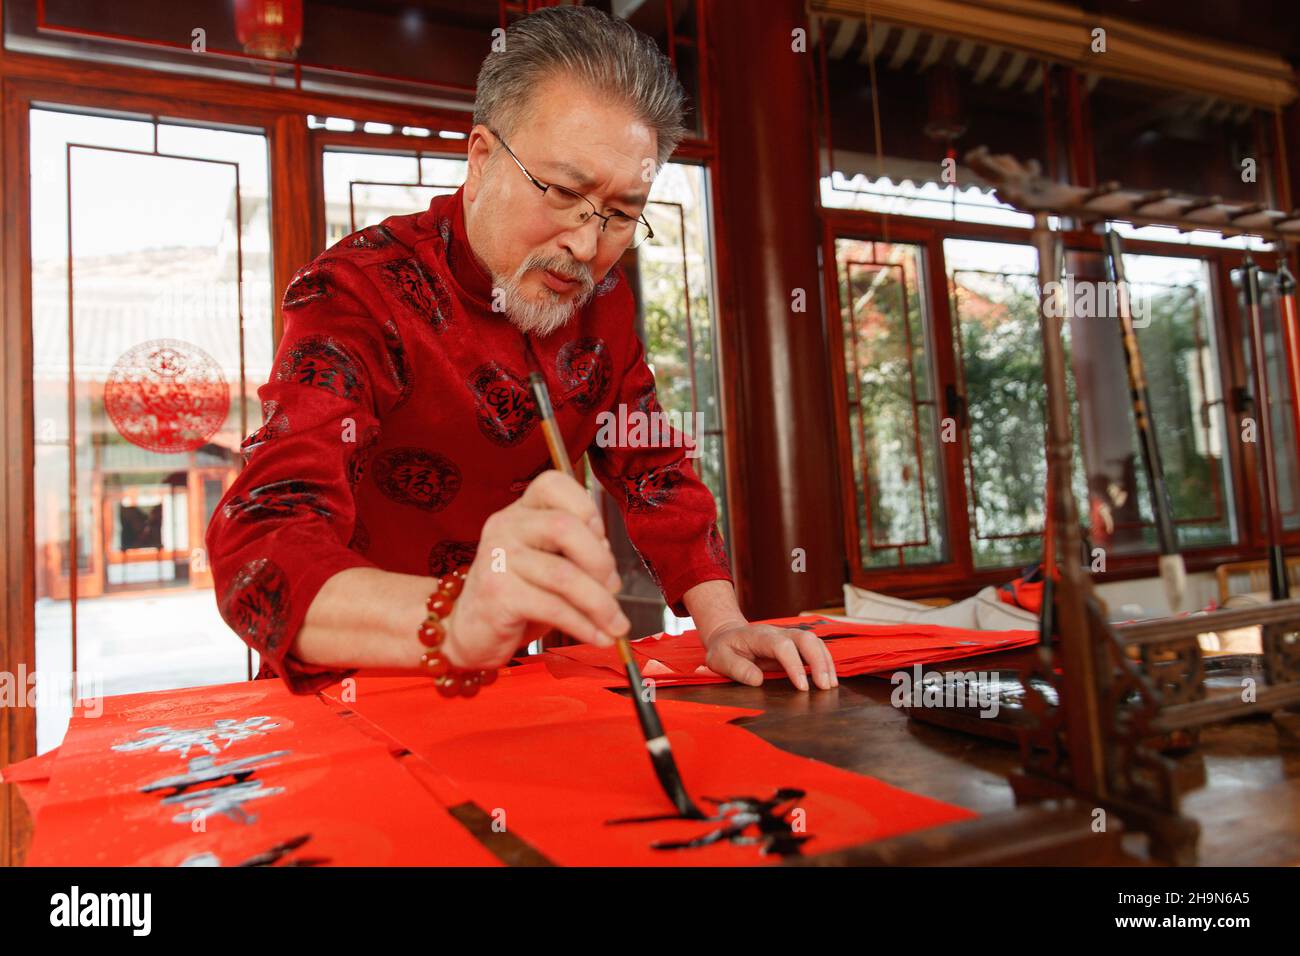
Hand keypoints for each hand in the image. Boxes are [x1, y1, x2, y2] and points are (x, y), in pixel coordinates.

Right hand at [443, 470, 626, 669]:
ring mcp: (498, 559)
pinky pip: (553, 608)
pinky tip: (599, 637)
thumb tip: (610, 569)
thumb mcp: (548, 563)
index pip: (554, 484)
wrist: (467, 630)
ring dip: (600, 604)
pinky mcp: (498, 595)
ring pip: (564, 575)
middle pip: (564, 527)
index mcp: (520, 511)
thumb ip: (577, 554)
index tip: (602, 541)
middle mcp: (505, 526)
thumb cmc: (516, 594)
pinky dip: (584, 625)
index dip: (587, 509)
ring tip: (616, 624)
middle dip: (601, 561)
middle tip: (614, 587)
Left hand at [702, 621, 837, 690]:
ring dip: (826, 662)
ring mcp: (788, 637)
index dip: (794, 665)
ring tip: (830, 686)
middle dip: (819, 661)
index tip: (802, 687)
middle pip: (806, 639)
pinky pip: (815, 649)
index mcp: (759, 636)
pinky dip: (825, 662)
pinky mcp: (794, 645)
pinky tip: (829, 680)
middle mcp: (778, 633)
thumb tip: (758, 680)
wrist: (728, 635)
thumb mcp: (719, 659)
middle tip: (825, 686)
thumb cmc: (724, 649)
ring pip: (814, 642)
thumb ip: (736, 668)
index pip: (782, 646)